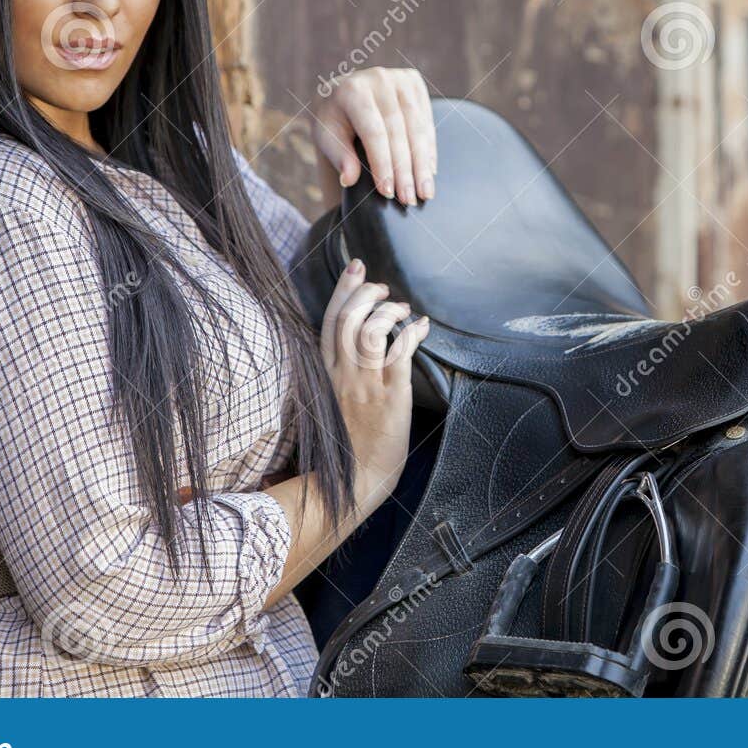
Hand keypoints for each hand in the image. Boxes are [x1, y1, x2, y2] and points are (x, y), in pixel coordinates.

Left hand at [312, 67, 436, 205]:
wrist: (344, 92)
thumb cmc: (334, 120)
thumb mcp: (327, 137)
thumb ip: (339, 156)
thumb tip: (348, 179)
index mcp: (353, 90)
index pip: (374, 132)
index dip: (383, 164)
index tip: (387, 192)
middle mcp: (379, 79)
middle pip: (399, 132)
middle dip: (405, 170)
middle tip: (409, 199)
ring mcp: (400, 79)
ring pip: (417, 128)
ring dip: (422, 164)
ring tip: (424, 193)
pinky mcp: (415, 84)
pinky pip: (426, 123)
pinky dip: (428, 150)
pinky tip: (429, 173)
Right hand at [319, 257, 429, 509]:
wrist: (357, 480)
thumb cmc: (348, 443)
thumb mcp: (331, 401)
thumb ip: (336, 373)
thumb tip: (349, 345)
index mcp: (325, 375)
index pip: (329, 322)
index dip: (343, 290)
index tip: (356, 267)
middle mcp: (342, 375)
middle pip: (348, 318)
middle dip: (367, 292)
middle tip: (383, 287)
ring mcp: (365, 386)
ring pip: (370, 330)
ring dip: (390, 311)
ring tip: (403, 309)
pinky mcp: (389, 397)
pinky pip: (398, 354)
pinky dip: (412, 333)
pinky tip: (421, 327)